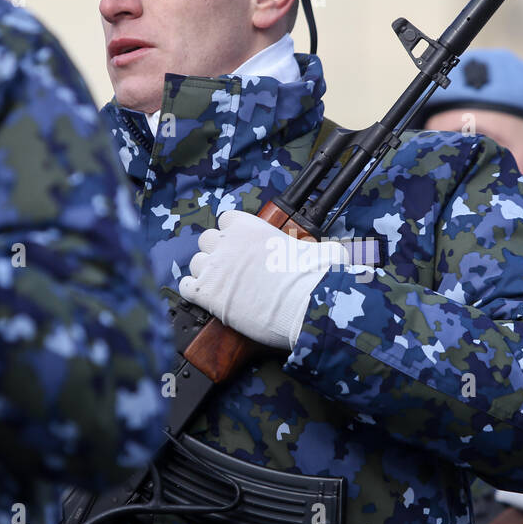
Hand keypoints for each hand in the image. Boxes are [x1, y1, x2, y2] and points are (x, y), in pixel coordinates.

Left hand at [177, 209, 349, 350]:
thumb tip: (336, 252)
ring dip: (205, 272)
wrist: (304, 304)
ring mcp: (215, 268)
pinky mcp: (207, 294)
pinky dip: (194, 291)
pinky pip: (187, 286)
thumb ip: (316, 246)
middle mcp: (228, 243)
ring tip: (221, 286)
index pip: (227, 219)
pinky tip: (207, 298)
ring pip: (196, 262)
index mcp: (249, 228)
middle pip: (207, 239)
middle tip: (231, 268)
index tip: (241, 246)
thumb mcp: (318, 250)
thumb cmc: (313, 278)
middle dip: (216, 252)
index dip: (232, 233)